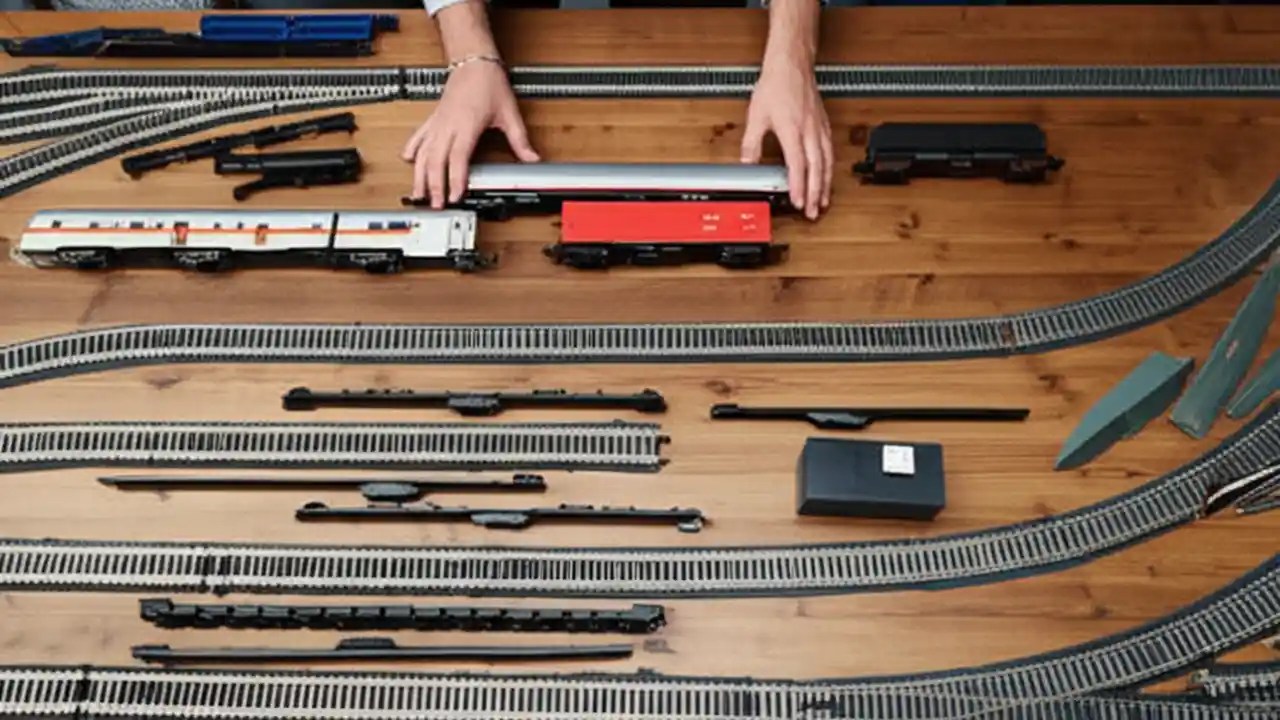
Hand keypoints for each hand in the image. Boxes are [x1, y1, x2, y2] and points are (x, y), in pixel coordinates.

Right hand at [402, 59, 538, 206]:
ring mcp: (438, 122)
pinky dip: (412, 149)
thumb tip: (533, 158)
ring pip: (423, 152)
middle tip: (436, 204)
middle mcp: (448, 125)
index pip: (458, 158)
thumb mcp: (509, 113)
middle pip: (436, 160)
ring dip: (419, 174)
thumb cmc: (488, 82)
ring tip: (417, 193)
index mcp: (466, 125)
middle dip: (434, 185)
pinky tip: (407, 160)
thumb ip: (520, 140)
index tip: (455, 196)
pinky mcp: (434, 118)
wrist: (473, 61)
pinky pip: (419, 136)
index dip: (455, 179)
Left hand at [740, 59, 832, 219]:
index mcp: (792, 131)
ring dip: (825, 184)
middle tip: (813, 211)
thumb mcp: (756, 116)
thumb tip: (746, 164)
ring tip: (823, 201)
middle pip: (816, 169)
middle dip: (815, 193)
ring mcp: (819, 128)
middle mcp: (809, 132)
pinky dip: (830, 168)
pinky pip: (830, 151)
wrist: (792, 64)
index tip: (797, 203)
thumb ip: (751, 144)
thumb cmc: (776, 84)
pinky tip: (827, 176)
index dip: (798, 187)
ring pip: (827, 162)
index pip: (797, 166)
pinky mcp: (823, 124)